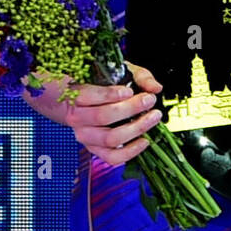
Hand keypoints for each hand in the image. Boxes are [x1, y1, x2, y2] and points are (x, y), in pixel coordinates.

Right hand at [40, 63, 163, 166]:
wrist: (83, 104)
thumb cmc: (103, 85)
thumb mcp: (119, 72)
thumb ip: (139, 76)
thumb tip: (155, 87)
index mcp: (75, 96)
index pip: (87, 95)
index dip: (109, 94)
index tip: (129, 91)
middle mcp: (77, 118)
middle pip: (102, 117)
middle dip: (130, 108)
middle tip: (149, 100)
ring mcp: (85, 136)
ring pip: (109, 138)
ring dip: (136, 128)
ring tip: (153, 117)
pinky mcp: (95, 150)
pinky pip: (112, 157)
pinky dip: (130, 151)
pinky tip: (145, 141)